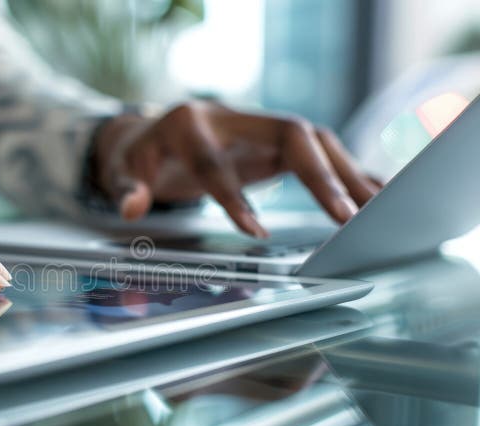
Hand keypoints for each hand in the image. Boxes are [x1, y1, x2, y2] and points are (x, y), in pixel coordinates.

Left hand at [94, 101, 381, 236]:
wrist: (158, 131)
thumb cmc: (143, 154)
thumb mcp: (124, 169)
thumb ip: (128, 187)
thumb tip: (132, 207)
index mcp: (190, 123)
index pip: (216, 161)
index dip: (234, 196)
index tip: (254, 233)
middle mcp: (234, 116)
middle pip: (290, 134)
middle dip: (319, 174)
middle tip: (345, 217)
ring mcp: (262, 125)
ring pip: (316, 141)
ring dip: (347, 175)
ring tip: (377, 212)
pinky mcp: (279, 141)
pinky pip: (321, 154)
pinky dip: (348, 174)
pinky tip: (375, 195)